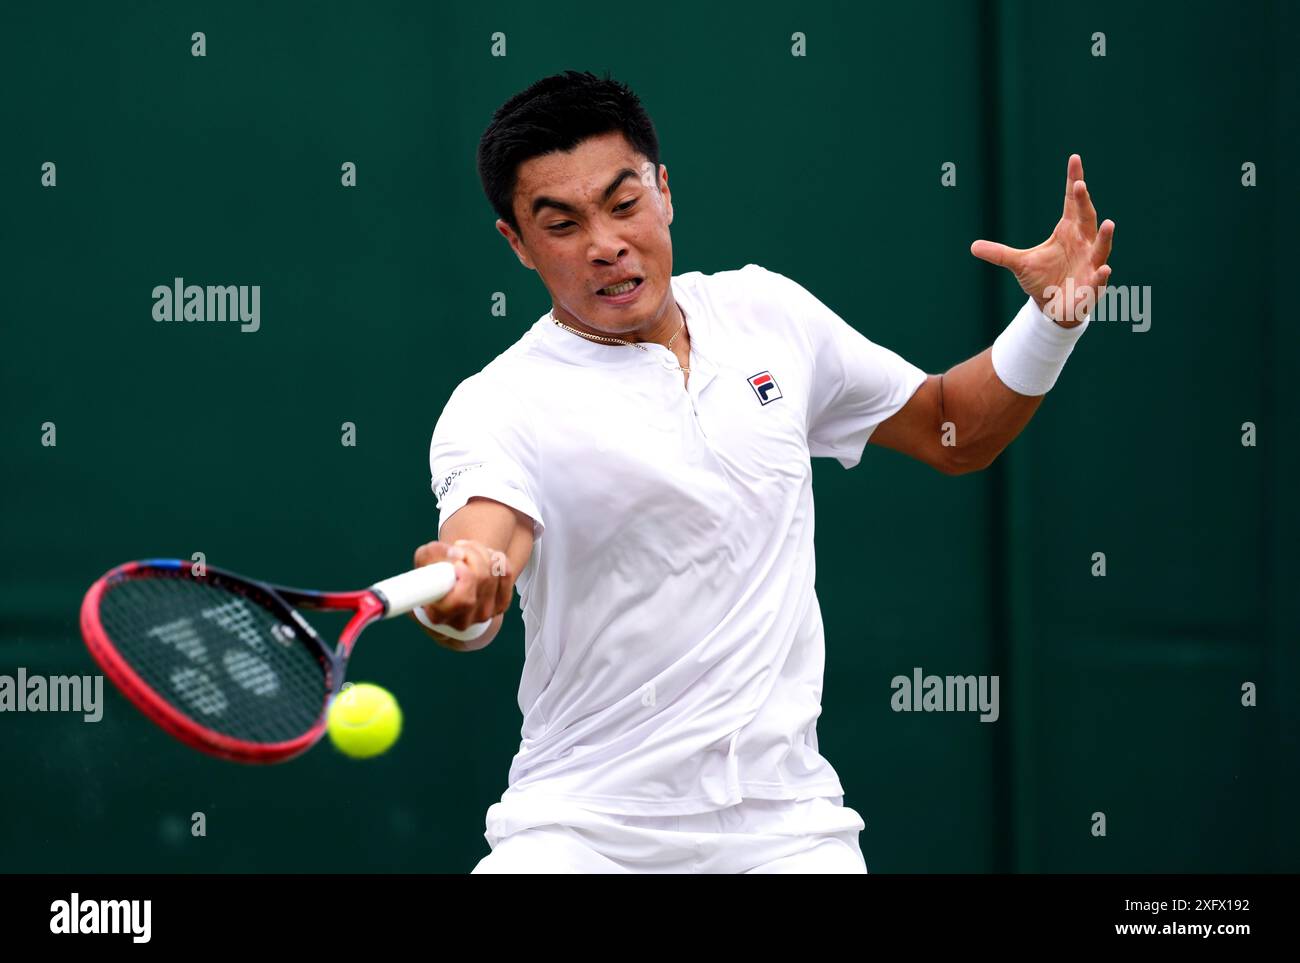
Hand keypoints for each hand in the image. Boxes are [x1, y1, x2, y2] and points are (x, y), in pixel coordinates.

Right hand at [409, 538, 512, 644]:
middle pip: (482, 579)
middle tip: (460, 548)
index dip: (466, 577)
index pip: (463, 599)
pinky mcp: (500, 606)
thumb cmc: (430, 577)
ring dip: (482, 552)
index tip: (458, 564)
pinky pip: (507, 574)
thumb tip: (457, 553)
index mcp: (439, 615)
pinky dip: (497, 558)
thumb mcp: (422, 562)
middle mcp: (463, 620)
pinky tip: (484, 556)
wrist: (446, 591)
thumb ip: (432, 554)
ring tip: (467, 550)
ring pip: (494, 574)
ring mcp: (484, 615)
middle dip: (472, 554)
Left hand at [970, 154, 1115, 327]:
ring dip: (1104, 237)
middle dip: (1084, 202)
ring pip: (1101, 247)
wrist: (1053, 306)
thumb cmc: (1042, 279)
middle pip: (1086, 218)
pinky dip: (1102, 275)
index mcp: (1069, 230)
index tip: (1074, 159)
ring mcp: (1090, 263)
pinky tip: (1104, 270)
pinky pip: (1099, 279)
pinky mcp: (1092, 286)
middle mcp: (1084, 242)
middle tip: (1080, 184)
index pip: (1072, 202)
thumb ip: (999, 253)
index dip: (1073, 181)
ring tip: (1108, 223)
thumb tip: (973, 246)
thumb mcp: (1019, 264)